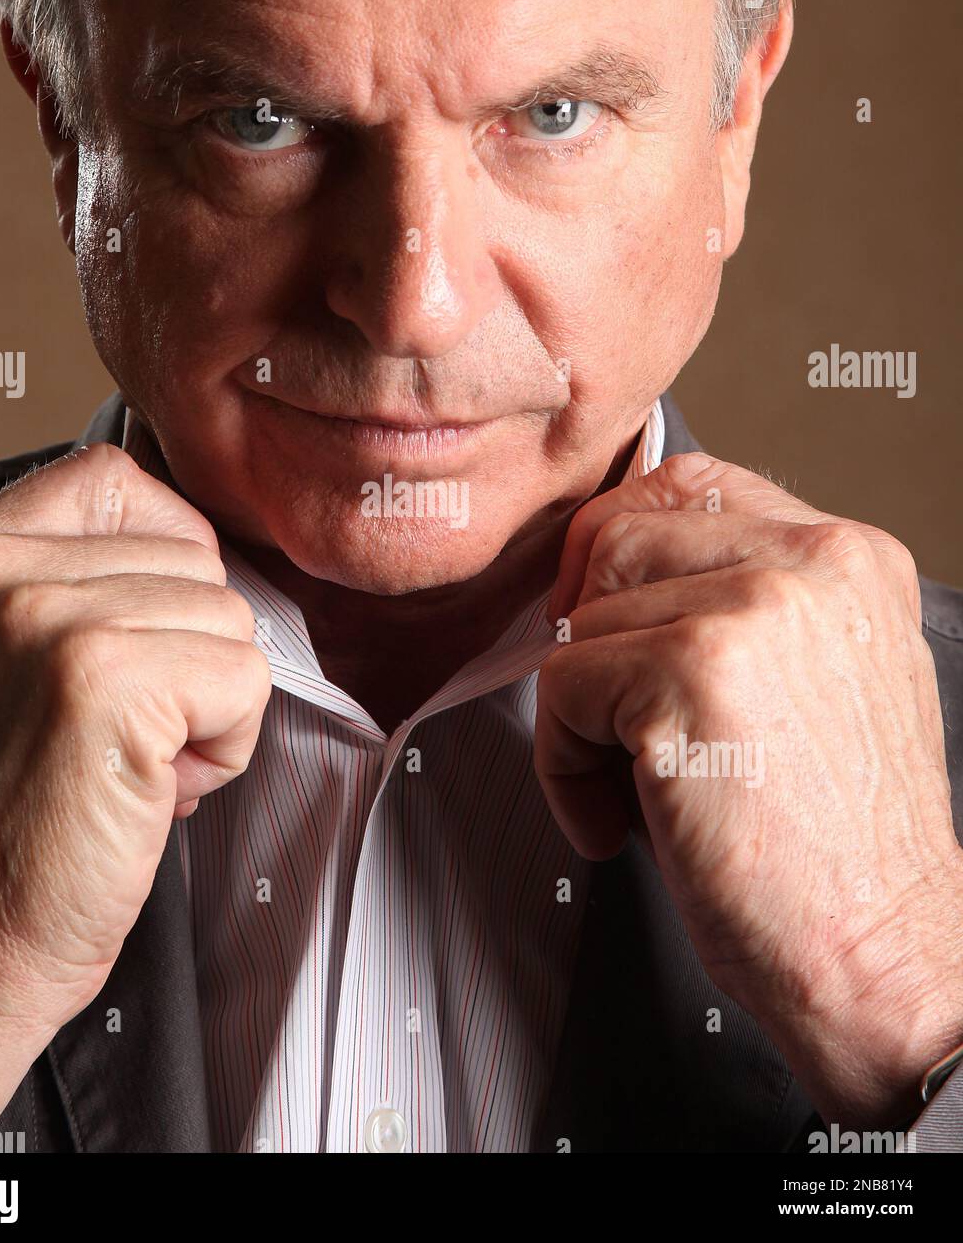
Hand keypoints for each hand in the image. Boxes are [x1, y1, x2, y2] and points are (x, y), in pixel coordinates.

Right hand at [0, 442, 269, 1147]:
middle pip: (189, 553)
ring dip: (207, 703)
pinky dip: (225, 744)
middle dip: (186, 650)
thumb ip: (66, 591)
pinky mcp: (100, 680)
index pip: (116, 483)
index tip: (150, 642)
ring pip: (226, 614)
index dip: (166, 558)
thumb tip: (202, 560)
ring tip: (130, 770)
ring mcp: (40, 618)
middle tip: (122, 740)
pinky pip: (243, 675)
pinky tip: (154, 795)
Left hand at [535, 452, 962, 1129]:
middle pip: (617, 532)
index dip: (618, 555)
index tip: (610, 635)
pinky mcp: (692, 671)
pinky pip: (559, 685)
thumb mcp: (813, 682)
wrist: (882, 957)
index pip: (685, 484)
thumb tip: (603, 577)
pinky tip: (620, 823)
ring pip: (582, 614)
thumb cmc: (832, 843)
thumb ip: (733, 605)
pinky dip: (563, 765)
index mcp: (847, 555)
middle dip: (586, 631)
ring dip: (578, 711)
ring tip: (630, 787)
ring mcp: (754, 607)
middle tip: (608, 723)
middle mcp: (811, 560)